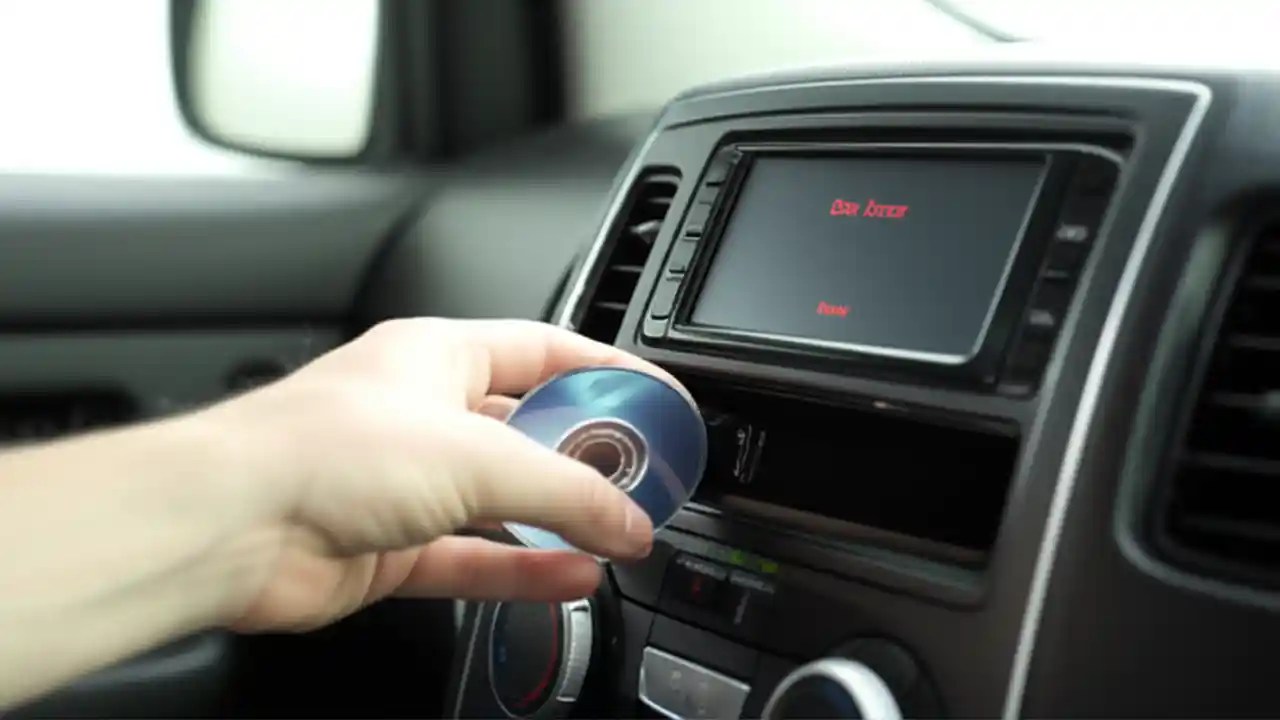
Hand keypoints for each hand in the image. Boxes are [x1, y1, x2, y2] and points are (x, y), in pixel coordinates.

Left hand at [198, 318, 684, 632]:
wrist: (229, 526)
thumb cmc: (320, 450)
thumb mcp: (476, 455)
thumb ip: (566, 490)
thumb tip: (627, 518)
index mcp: (439, 357)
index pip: (545, 352)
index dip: (606, 373)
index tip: (654, 398)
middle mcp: (423, 413)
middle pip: (529, 431)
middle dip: (587, 458)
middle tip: (641, 480)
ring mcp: (405, 483)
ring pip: (504, 501)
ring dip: (559, 519)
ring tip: (618, 535)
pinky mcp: (390, 547)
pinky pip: (475, 557)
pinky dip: (523, 568)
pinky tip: (570, 577)